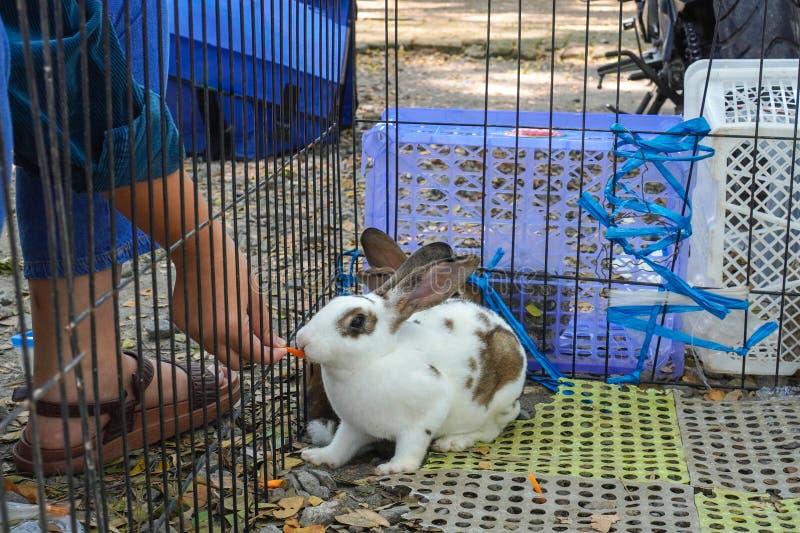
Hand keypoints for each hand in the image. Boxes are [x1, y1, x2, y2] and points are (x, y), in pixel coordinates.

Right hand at [110, 172, 287, 369]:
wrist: (198, 249)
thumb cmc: (232, 267)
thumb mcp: (254, 296)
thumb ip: (263, 325)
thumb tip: (274, 345)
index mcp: (232, 328)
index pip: (256, 356)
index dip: (271, 356)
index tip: (280, 351)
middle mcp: (210, 336)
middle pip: (236, 363)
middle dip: (251, 354)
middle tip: (260, 338)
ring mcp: (193, 331)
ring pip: (218, 351)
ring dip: (231, 344)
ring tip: (238, 317)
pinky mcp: (182, 324)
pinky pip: (203, 338)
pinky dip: (214, 333)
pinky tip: (219, 311)